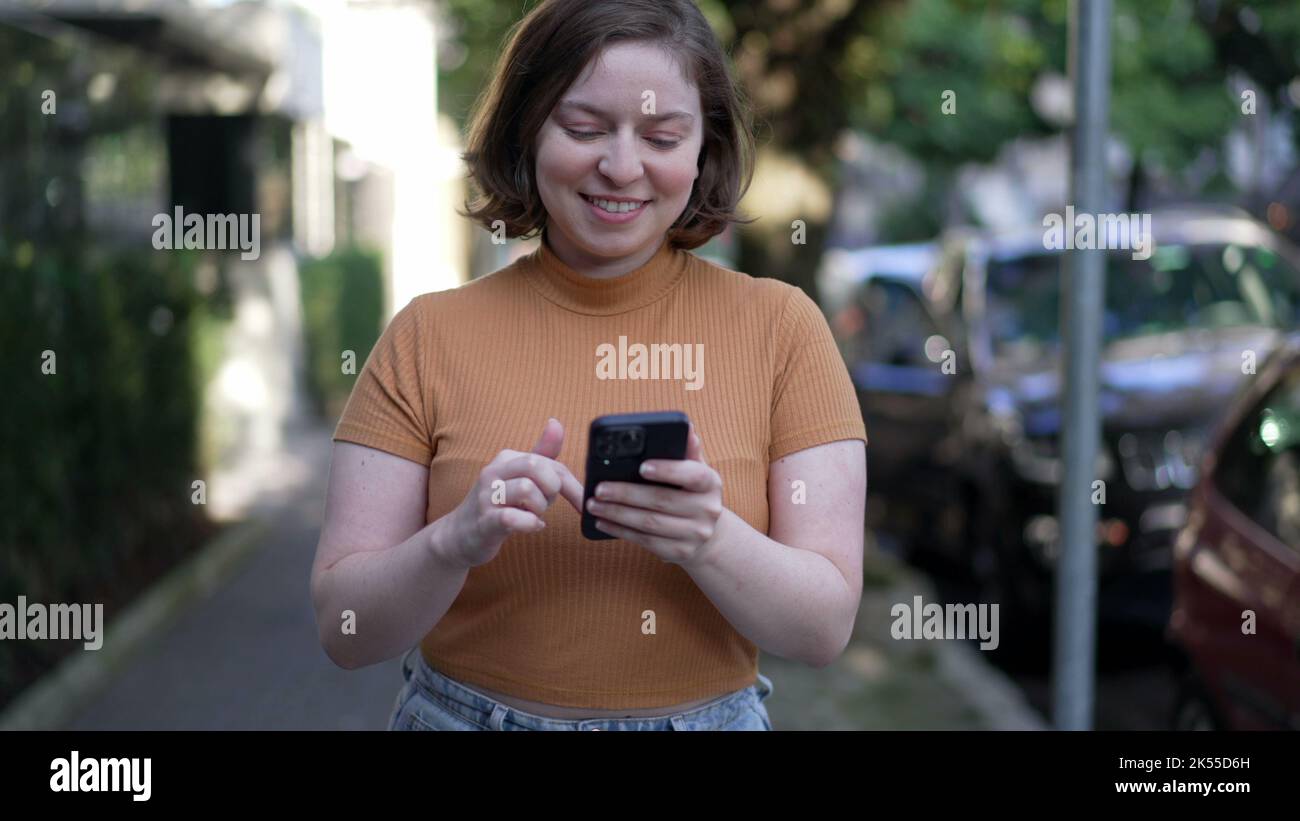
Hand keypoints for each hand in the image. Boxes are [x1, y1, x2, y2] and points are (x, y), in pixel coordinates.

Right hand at [445, 418, 583, 567]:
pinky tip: (531, 525)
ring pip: (527, 490)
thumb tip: (556, 422)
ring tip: (533, 515)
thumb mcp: (520, 477)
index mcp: (506, 458)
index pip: (548, 461)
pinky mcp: (485, 522)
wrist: (459, 535)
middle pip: (536, 466)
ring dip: (540, 508)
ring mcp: (486, 496)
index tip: (581, 502)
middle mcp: (493, 472)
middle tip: (546, 503)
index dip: (570, 483)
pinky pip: (513, 518)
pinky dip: (530, 524)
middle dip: (552, 488)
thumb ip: (541, 454)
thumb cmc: (498, 505)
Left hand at [585, 422, 723, 567]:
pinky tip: (603, 522)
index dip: (668, 470)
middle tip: (599, 488)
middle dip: (626, 494)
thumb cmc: (691, 493)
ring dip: (617, 513)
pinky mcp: (680, 552)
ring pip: (650, 523)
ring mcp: (695, 534)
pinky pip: (645, 541)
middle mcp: (708, 510)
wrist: (708, 533)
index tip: (642, 466)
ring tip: (594, 504)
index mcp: (710, 483)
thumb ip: (687, 450)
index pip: (693, 475)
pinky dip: (621, 531)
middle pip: (662, 500)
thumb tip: (686, 427)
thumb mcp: (694, 470)